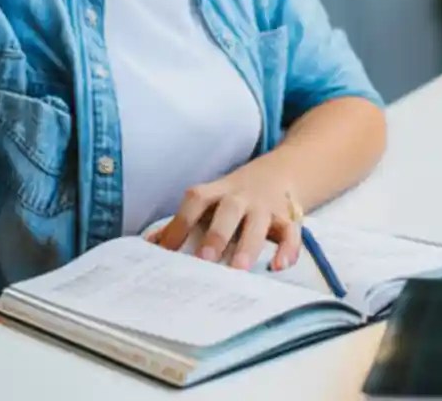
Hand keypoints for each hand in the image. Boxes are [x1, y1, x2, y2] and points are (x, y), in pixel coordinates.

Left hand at [152, 163, 302, 271]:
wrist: (281, 173)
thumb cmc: (234, 197)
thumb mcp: (210, 200)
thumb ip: (183, 222)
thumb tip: (149, 245)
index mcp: (217, 192)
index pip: (196, 200)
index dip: (180, 224)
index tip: (165, 251)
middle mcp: (241, 197)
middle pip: (229, 210)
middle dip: (217, 234)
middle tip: (205, 260)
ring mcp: (266, 207)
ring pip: (259, 223)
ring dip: (249, 245)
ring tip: (239, 268)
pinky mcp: (288, 217)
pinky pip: (291, 232)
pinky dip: (288, 248)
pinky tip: (279, 265)